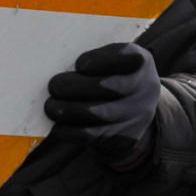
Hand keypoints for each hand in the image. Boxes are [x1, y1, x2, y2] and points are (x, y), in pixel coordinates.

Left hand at [43, 41, 160, 168]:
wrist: (132, 111)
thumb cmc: (112, 76)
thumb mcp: (113, 61)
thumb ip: (92, 59)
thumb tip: (56, 65)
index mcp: (141, 62)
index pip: (128, 56)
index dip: (102, 60)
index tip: (79, 64)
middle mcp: (145, 89)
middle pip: (110, 88)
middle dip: (77, 87)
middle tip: (54, 85)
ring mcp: (136, 116)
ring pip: (99, 115)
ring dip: (69, 110)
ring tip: (51, 106)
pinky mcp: (123, 138)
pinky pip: (93, 136)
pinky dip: (70, 131)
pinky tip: (57, 126)